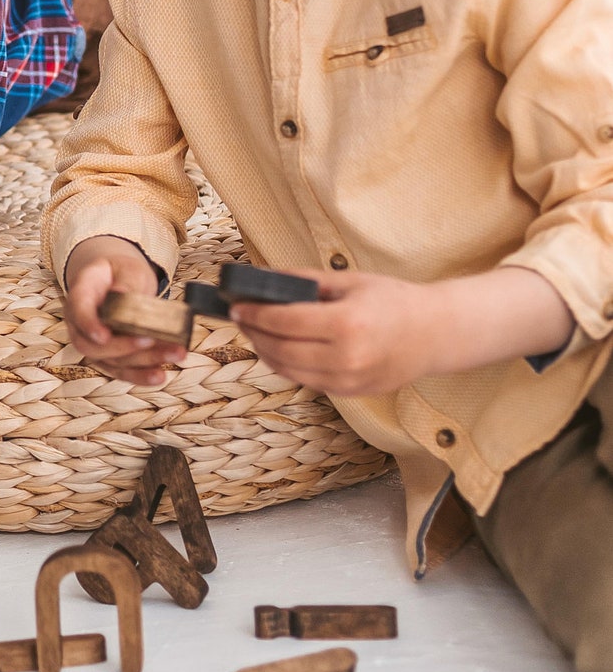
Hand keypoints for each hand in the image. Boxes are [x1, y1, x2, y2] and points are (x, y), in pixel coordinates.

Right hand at [63, 237, 181, 384]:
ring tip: (172, 354)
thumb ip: (126, 280)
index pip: (79, 312)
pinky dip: (141, 375)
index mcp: (81, 296)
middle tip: (150, 340)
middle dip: (123, 347)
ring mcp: (94, 345)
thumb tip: (122, 294)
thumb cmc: (120, 273)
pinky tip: (159, 375)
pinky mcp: (110, 358)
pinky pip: (122, 371)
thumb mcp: (126, 267)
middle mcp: (81, 325)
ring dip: (142, 363)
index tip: (104, 336)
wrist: (117, 283)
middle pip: (92, 346)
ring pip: (111, 362)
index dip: (89, 326)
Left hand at [231, 263, 572, 395]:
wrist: (435, 334)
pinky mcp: (350, 393)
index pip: (284, 322)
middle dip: (254, 333)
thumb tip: (264, 278)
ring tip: (256, 333)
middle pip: (280, 349)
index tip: (237, 307)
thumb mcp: (350, 282)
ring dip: (266, 352)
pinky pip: (307, 381)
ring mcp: (348, 380)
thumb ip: (305, 281)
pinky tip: (280, 349)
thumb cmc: (394, 301)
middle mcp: (346, 357)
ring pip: (289, 371)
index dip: (254, 315)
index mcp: (346, 324)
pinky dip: (287, 366)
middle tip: (241, 319)